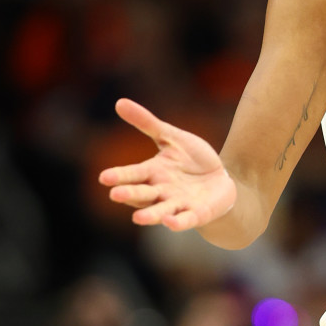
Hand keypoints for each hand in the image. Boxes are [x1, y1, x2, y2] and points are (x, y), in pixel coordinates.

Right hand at [99, 98, 236, 231]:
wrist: (222, 179)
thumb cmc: (193, 159)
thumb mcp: (172, 138)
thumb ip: (147, 123)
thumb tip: (119, 102)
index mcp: (153, 172)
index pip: (133, 174)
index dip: (120, 176)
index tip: (104, 177)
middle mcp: (161, 190)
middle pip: (142, 193)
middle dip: (130, 194)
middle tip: (115, 194)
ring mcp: (178, 204)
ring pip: (160, 210)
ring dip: (150, 215)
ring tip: (137, 218)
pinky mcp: (196, 214)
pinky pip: (186, 220)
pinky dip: (178, 222)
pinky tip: (171, 223)